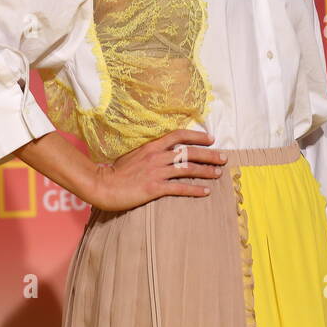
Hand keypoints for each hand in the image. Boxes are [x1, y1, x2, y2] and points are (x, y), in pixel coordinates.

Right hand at [90, 129, 226, 212]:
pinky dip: (195, 189)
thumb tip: (163, 151)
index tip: (211, 139)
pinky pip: (179, 188)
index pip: (179, 135)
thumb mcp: (133, 155)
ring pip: (188, 169)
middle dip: (209, 154)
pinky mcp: (154, 188)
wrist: (102, 185)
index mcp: (152, 146)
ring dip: (206, 171)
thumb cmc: (115, 171)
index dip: (197, 136)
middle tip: (223, 158)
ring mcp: (156, 172)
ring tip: (218, 173)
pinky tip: (206, 191)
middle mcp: (157, 156)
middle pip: (189, 152)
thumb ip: (149, 152)